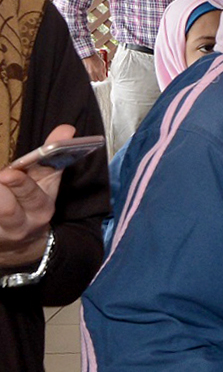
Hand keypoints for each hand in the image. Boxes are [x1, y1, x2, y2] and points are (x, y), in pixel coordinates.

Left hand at [0, 121, 70, 265]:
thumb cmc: (32, 204)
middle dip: (0, 194)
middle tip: (0, 177)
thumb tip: (67, 129)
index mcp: (42, 207)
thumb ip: (52, 157)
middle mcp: (23, 223)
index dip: (21, 185)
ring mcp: (2, 232)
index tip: (8, 174)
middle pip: (7, 208)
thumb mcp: (46, 183)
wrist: (21, 243)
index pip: (33, 195)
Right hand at [83, 52, 107, 82]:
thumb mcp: (103, 63)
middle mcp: (93, 72)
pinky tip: (91, 71)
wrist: (88, 54)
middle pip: (96, 80)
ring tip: (95, 72)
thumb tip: (105, 74)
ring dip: (93, 77)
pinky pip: (88, 76)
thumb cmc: (96, 57)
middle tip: (99, 75)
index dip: (103, 78)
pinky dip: (90, 75)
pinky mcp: (85, 71)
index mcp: (98, 70)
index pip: (102, 79)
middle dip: (98, 78)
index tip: (103, 76)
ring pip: (91, 78)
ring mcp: (88, 72)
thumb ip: (104, 70)